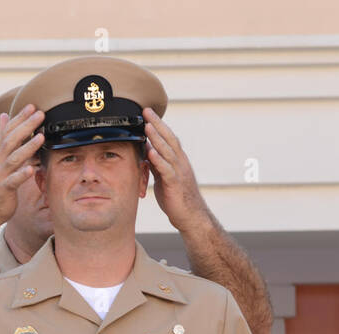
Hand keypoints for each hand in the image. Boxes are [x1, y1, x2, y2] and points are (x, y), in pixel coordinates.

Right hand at [0, 105, 45, 223]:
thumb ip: (1, 136)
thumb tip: (3, 115)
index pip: (8, 130)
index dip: (19, 118)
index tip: (31, 106)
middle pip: (11, 140)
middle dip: (26, 126)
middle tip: (40, 114)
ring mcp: (0, 175)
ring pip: (14, 158)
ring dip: (28, 147)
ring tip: (41, 138)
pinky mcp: (4, 189)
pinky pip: (13, 181)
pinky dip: (22, 174)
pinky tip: (32, 169)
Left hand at [143, 108, 212, 232]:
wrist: (191, 217)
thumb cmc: (177, 199)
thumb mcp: (164, 179)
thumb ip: (158, 166)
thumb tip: (147, 155)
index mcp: (178, 161)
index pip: (168, 138)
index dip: (159, 125)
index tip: (148, 113)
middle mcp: (180, 163)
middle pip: (169, 139)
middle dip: (157, 124)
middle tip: (147, 111)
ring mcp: (179, 172)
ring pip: (168, 151)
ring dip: (157, 138)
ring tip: (147, 126)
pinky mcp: (175, 184)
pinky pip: (166, 170)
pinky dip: (158, 160)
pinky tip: (150, 152)